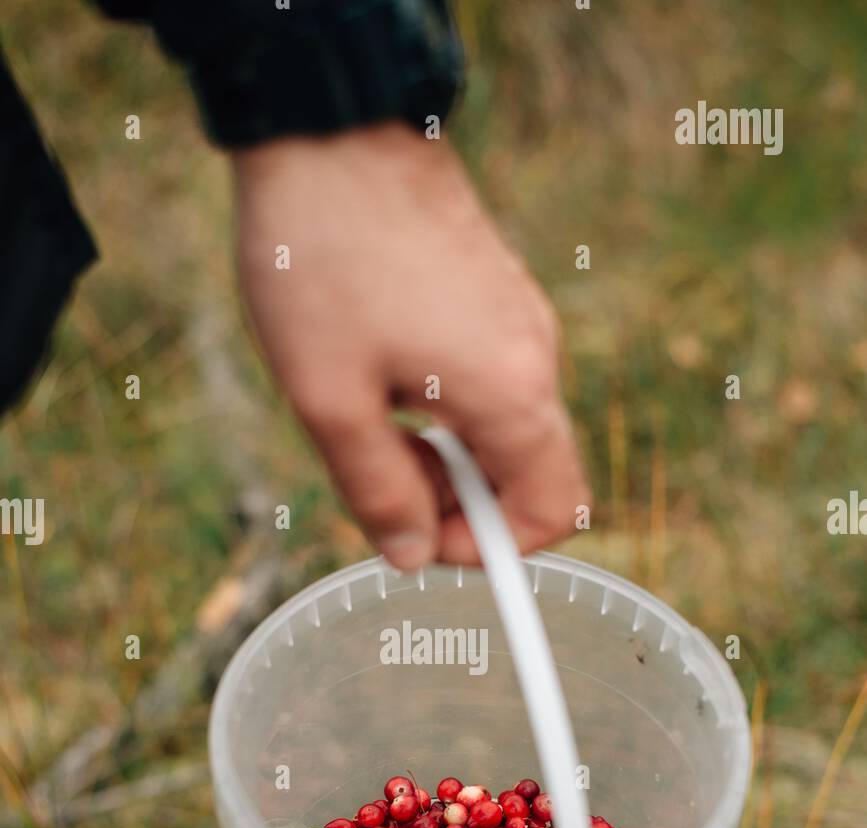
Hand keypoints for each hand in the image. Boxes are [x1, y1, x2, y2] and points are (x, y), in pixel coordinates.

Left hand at [232, 122, 589, 567]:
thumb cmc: (322, 261)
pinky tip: (378, 372)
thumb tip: (411, 555)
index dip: (488, 547)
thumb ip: (376, 493)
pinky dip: (443, 406)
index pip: (551, 514)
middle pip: (528, 475)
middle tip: (375, 472)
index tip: (417, 535)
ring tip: (364, 413)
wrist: (329, 128)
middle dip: (454, 499)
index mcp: (512, 393)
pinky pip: (489, 380)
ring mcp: (521, 320)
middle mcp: (536, 357)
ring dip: (442, 451)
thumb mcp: (328, 401)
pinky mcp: (497, 294)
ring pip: (503, 427)